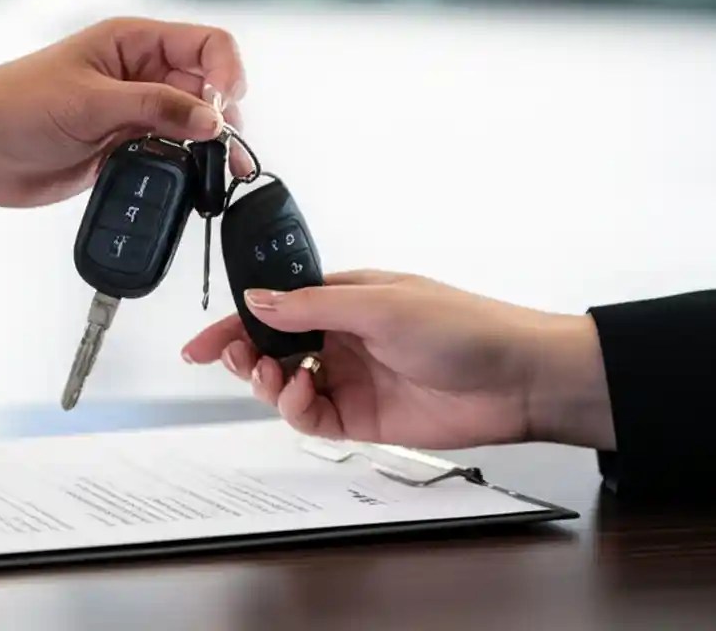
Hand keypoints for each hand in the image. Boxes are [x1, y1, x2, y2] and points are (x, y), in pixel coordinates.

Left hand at [0, 17, 247, 206]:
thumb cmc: (13, 105)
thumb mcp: (90, 101)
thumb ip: (155, 108)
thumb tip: (211, 120)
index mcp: (132, 43)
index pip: (207, 45)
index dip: (227, 73)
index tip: (224, 109)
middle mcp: (138, 75)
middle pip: (206, 90)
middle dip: (222, 120)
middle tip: (227, 154)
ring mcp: (131, 114)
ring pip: (191, 129)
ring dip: (207, 150)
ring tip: (218, 176)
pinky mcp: (122, 150)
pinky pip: (168, 158)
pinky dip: (183, 171)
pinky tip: (189, 186)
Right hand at [182, 270, 614, 449]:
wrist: (517, 380)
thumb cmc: (464, 327)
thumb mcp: (379, 305)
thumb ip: (310, 308)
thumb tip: (256, 301)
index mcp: (343, 299)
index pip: (273, 309)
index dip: (232, 325)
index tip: (198, 346)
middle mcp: (341, 338)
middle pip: (270, 348)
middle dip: (242, 355)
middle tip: (236, 359)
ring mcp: (349, 378)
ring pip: (282, 385)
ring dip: (265, 382)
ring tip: (272, 377)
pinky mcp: (360, 417)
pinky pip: (309, 416)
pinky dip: (293, 409)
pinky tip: (299, 398)